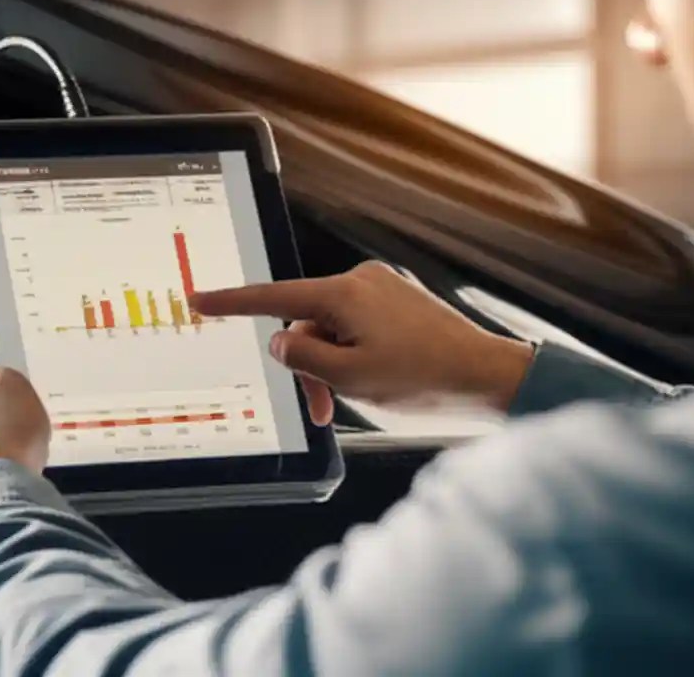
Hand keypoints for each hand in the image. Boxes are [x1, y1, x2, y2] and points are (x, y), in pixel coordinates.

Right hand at [190, 261, 532, 424]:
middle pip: (307, 322)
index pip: (274, 297)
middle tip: (322, 411)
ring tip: (353, 400)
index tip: (201, 299)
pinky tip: (376, 381)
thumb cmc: (427, 380)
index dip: (232, 303)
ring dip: (333, 366)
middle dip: (308, 366)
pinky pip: (357, 327)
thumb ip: (304, 358)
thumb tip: (281, 340)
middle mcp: (364, 282)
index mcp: (347, 294)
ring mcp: (384, 290)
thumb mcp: (350, 378)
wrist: (493, 379)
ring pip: (332, 329)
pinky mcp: (400, 303)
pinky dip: (354, 355)